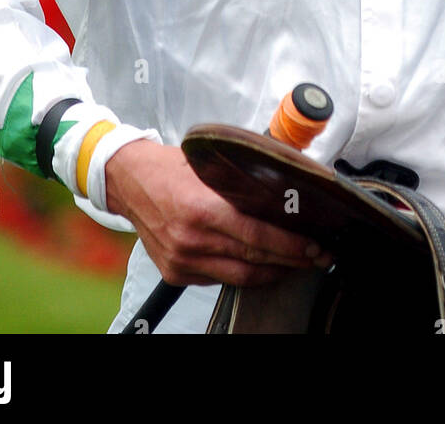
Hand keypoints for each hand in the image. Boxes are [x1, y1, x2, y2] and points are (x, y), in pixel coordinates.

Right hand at [105, 139, 331, 287]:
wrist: (127, 180)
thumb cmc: (170, 167)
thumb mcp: (208, 165)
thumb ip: (242, 181)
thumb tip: (283, 187)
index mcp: (202, 208)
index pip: (256, 234)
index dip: (290, 244)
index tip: (313, 245)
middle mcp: (192, 240)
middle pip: (253, 258)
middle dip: (291, 260)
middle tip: (317, 256)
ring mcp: (183, 260)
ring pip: (240, 276)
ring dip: (272, 272)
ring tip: (296, 263)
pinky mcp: (176, 273)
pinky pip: (219, 279)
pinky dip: (243, 272)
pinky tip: (260, 264)